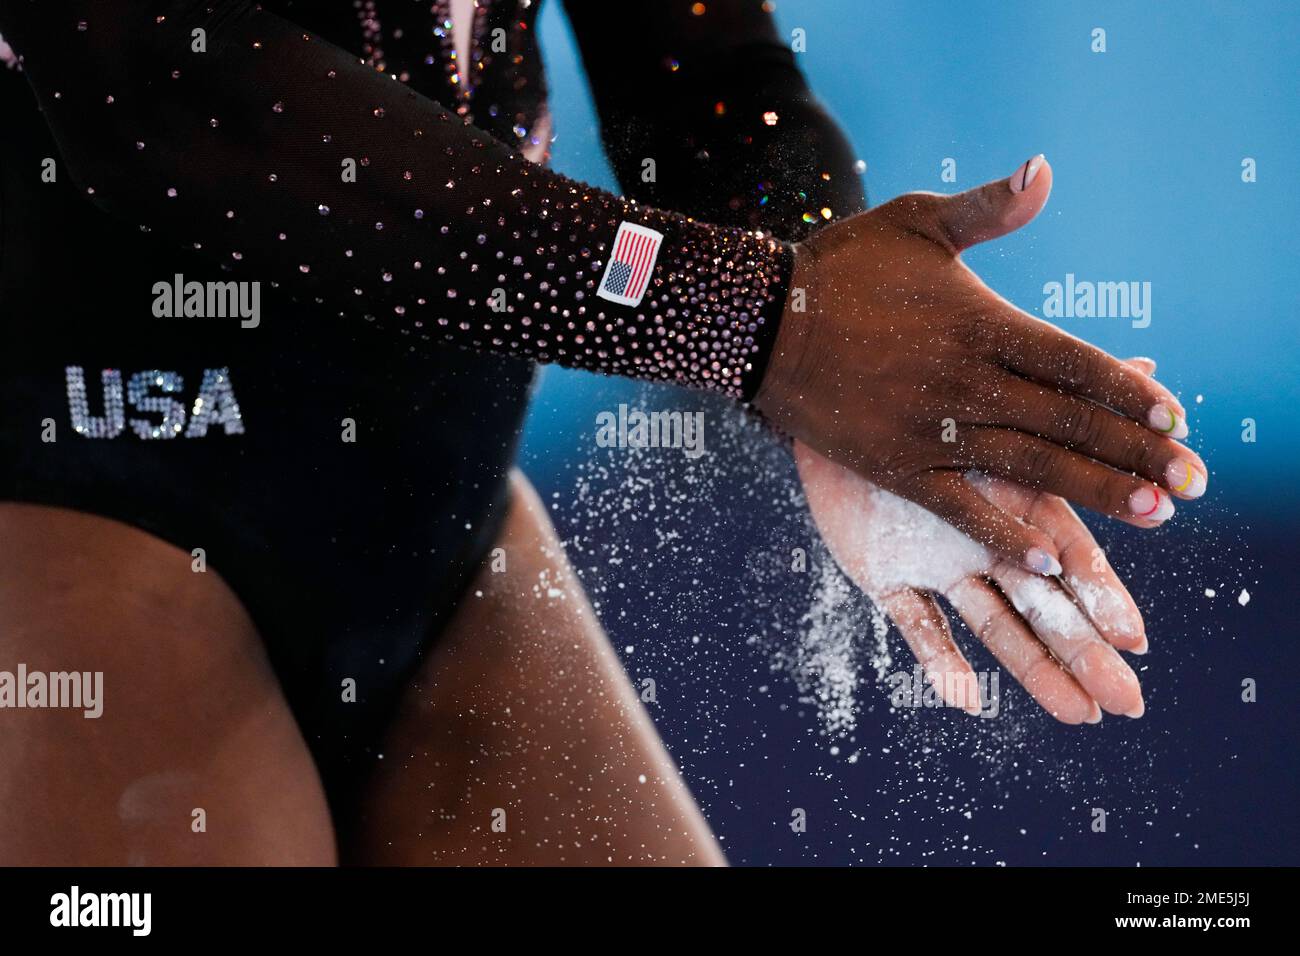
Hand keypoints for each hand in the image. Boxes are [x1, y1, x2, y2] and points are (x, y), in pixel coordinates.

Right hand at [756, 157, 1206, 575]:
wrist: (760, 323)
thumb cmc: (841, 266)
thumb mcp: (915, 221)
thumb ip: (988, 209)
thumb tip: (1046, 169)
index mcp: (978, 323)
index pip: (1074, 365)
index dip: (1129, 393)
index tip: (1176, 418)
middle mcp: (964, 382)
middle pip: (1068, 424)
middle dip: (1137, 454)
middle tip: (1195, 482)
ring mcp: (930, 430)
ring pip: (1028, 468)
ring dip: (1095, 494)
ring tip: (1155, 515)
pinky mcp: (894, 466)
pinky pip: (959, 506)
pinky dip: (1002, 533)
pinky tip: (1045, 557)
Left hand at [795, 426, 1148, 722]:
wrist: (840, 396)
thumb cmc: (923, 392)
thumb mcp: (998, 398)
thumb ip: (1068, 398)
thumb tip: (1150, 364)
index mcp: (1016, 506)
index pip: (1072, 559)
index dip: (1103, 597)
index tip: (1138, 639)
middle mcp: (987, 543)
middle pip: (1046, 606)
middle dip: (1085, 653)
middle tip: (1128, 702)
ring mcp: (940, 564)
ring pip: (994, 625)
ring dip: (1033, 671)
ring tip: (1077, 714)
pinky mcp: (887, 574)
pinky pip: (914, 623)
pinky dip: (937, 659)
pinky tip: (964, 698)